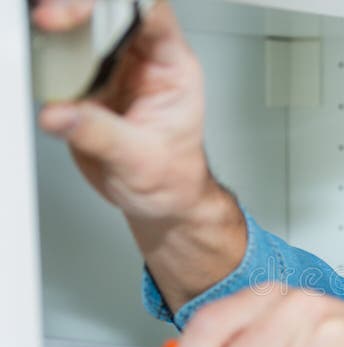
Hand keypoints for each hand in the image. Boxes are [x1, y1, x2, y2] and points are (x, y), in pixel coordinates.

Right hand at [35, 0, 212, 221]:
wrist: (159, 200)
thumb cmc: (171, 177)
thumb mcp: (141, 160)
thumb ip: (99, 134)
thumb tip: (60, 114)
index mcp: (172, 67)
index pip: (151, 13)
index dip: (119, 4)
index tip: (87, 13)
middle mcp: (142, 61)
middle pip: (109, 11)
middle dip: (78, 9)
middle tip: (52, 21)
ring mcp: (112, 69)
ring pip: (80, 28)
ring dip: (56, 30)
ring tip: (42, 43)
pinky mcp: (85, 83)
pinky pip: (59, 57)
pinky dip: (43, 57)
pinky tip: (39, 68)